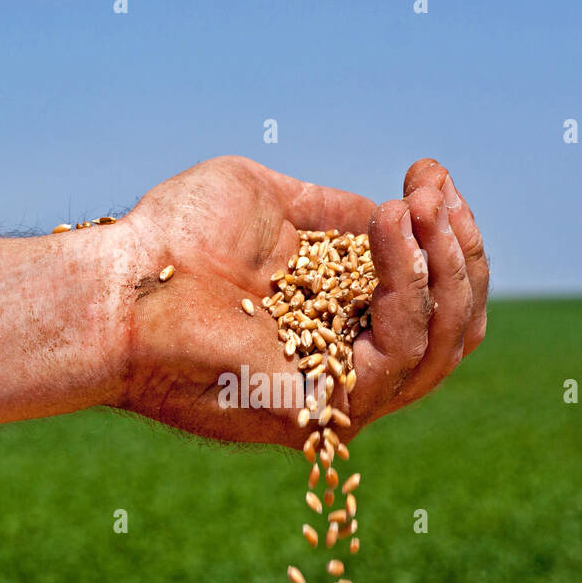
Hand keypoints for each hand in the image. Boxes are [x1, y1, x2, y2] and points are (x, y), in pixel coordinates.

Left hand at [114, 156, 488, 446]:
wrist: (121, 286)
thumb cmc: (174, 239)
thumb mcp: (267, 201)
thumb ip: (332, 211)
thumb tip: (390, 210)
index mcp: (336, 322)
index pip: (429, 296)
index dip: (443, 235)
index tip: (427, 176)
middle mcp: (347, 363)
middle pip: (453, 325)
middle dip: (460, 249)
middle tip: (433, 191)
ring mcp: (343, 392)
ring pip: (443, 342)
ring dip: (447, 262)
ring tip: (416, 205)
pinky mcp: (329, 406)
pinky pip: (401, 348)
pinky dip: (409, 281)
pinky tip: (389, 227)